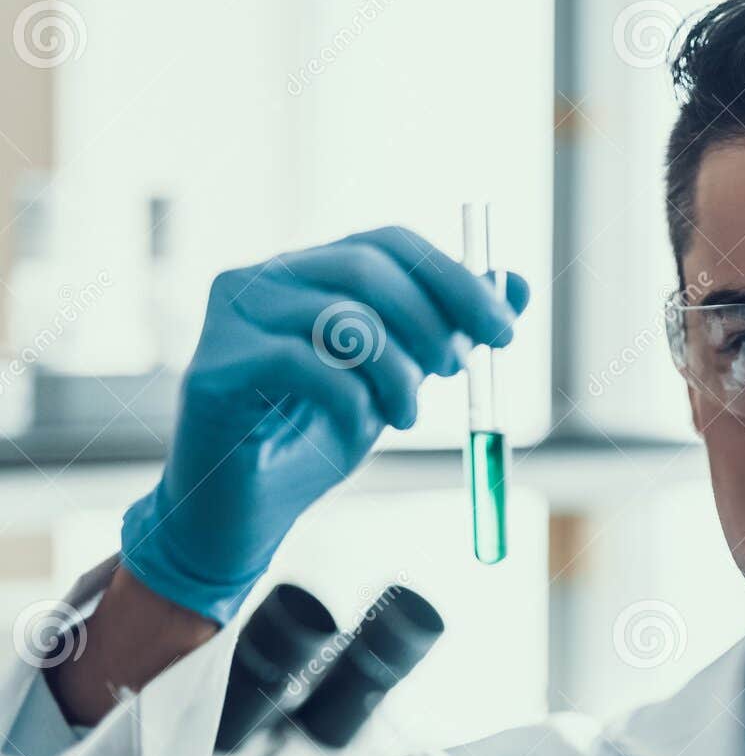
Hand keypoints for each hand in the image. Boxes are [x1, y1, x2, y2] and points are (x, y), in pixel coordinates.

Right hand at [121, 226, 528, 623]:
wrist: (245, 511)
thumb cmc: (316, 437)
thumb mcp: (399, 380)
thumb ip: (448, 332)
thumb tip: (518, 285)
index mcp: (310, 271)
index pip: (389, 243)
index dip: (454, 278)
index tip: (505, 330)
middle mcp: (263, 279)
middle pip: (366, 267)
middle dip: (432, 319)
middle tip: (458, 370)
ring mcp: (232, 318)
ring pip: (342, 318)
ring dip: (398, 372)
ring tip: (407, 416)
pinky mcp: (214, 366)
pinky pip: (305, 365)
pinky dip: (353, 398)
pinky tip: (363, 424)